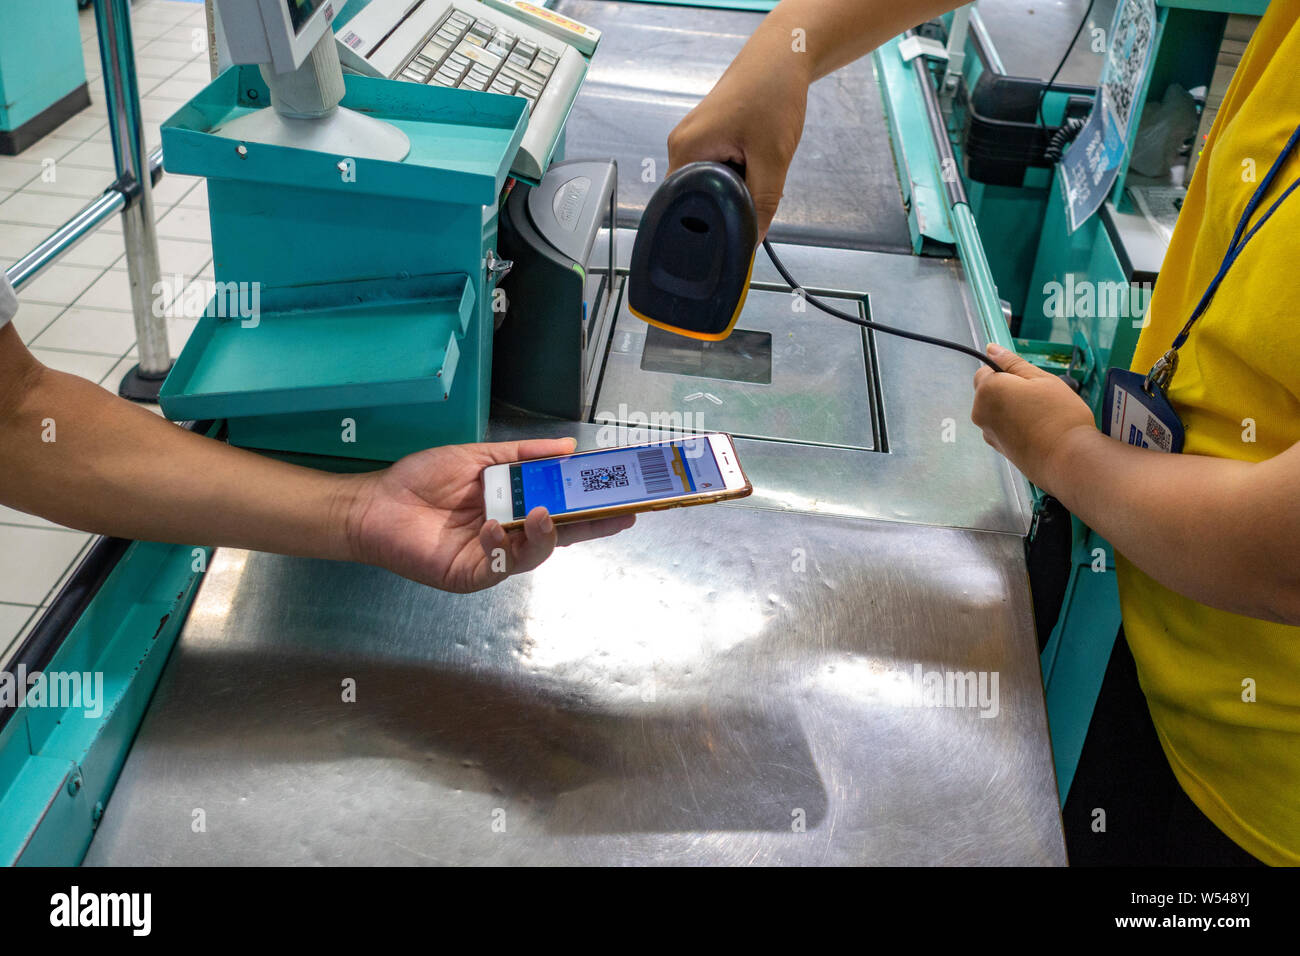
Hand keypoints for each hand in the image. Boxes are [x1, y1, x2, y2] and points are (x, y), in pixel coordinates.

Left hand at [345, 437, 633, 593]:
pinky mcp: (471, 573)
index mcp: (515, 506)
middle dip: (592, 526)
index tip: (623, 495)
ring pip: (534, 553)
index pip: (562, 507)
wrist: (377, 503)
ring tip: (542, 513)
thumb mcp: (480, 457)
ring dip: (544, 535)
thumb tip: (569, 446)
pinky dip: (500, 545)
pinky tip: (491, 527)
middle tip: (621, 515)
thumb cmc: (423, 481)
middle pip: (561, 534)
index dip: (593, 503)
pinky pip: (497, 564)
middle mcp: (511, 534)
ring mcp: (494, 557)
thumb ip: (524, 454)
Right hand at [667, 49, 809, 237]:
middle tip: (756, 199)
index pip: (681, 207)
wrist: (781, 56)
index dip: (705, 226)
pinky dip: (738, 173)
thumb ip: (762, 203)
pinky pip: (716, 170)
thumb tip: (753, 241)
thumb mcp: (772, 158)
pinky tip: (756, 162)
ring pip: (709, 185)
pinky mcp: (707, 137)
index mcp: (685, 150)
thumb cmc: (771, 94)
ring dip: (735, 188)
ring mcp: (693, 141)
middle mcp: (681, 146)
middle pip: (696, 198)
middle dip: (726, 205)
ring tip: (759, 171)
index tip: (729, 237)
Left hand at [971, 344, 1098, 492]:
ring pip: (998, 410)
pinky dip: (1016, 425)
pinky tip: (1038, 430)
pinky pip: (1004, 428)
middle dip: (1009, 390)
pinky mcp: (999, 449)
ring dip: (1013, 408)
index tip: (1029, 381)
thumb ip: (1012, 362)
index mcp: (987, 390)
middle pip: (990, 391)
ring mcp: (988, 433)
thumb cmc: (1059, 415)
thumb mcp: (1040, 379)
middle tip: (1039, 398)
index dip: (1007, 372)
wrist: (1068, 459)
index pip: (986, 370)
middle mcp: (980, 412)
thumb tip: (991, 348)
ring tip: (1041, 416)